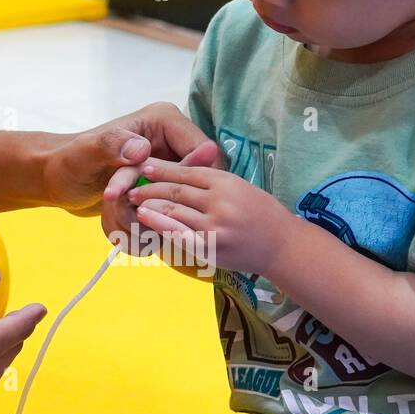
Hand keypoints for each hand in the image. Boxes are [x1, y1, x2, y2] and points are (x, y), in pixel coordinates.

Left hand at [43, 102, 221, 216]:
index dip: (183, 182)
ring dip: (153, 216)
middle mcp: (173, 140)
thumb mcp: (85, 153)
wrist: (58, 181)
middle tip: (126, 208)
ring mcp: (170, 164)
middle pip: (197, 181)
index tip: (146, 196)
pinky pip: (172, 212)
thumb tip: (141, 150)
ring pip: (184, 201)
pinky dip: (149, 224)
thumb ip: (110, 145)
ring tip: (117, 212)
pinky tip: (122, 220)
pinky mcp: (163, 185)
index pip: (205, 154)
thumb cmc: (68, 163)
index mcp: (165, 121)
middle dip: (163, 202)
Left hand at [127, 160, 296, 275]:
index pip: (187, 171)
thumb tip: (180, 172)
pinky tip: (146, 219)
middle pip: (176, 191)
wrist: (282, 246)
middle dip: (150, 187)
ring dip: (150, 206)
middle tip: (132, 185)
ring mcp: (214, 226)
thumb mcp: (240, 187)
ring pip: (173, 212)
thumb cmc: (262, 214)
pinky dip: (160, 226)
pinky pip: (179, 235)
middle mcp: (219, 202)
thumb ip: (213, 180)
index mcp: (226, 182)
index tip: (145, 166)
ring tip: (134, 202)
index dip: (163, 168)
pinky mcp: (211, 248)